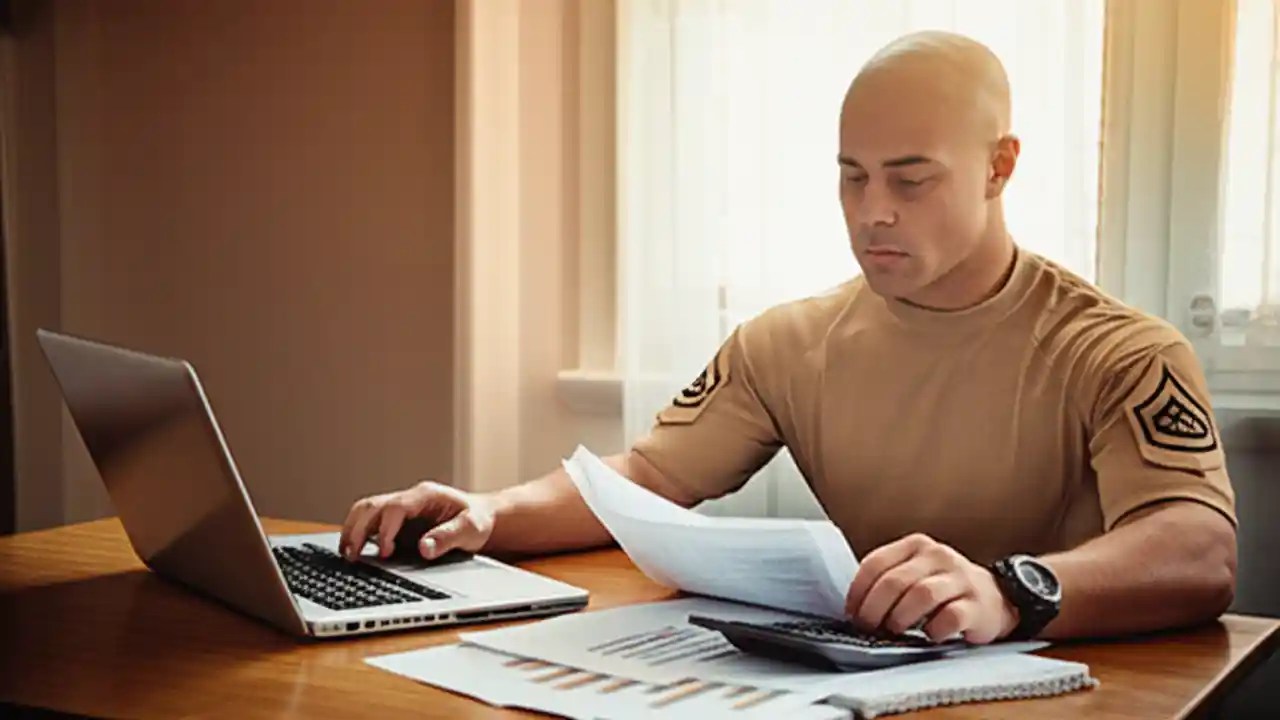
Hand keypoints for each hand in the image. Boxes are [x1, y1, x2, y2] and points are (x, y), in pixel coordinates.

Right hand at [338, 481, 496, 561]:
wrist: (483, 516)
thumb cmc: (478, 520)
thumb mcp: (471, 529)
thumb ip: (448, 538)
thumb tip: (423, 549)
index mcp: (426, 495)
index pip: (395, 508)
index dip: (385, 530)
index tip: (384, 553)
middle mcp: (409, 498)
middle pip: (371, 505)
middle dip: (357, 529)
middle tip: (350, 555)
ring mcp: (401, 508)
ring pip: (365, 511)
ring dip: (352, 530)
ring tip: (347, 555)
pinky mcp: (397, 521)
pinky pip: (371, 522)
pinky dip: (359, 534)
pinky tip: (356, 553)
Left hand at [844, 533, 1018, 644]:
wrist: (997, 597)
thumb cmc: (944, 589)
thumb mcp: (916, 572)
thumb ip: (889, 580)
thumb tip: (855, 609)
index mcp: (916, 545)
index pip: (876, 563)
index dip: (858, 591)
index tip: (852, 613)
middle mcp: (938, 556)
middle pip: (895, 581)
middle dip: (875, 609)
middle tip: (869, 627)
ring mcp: (960, 579)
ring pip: (922, 595)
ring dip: (901, 618)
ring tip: (895, 631)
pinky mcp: (977, 604)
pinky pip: (950, 617)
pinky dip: (934, 629)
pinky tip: (929, 635)